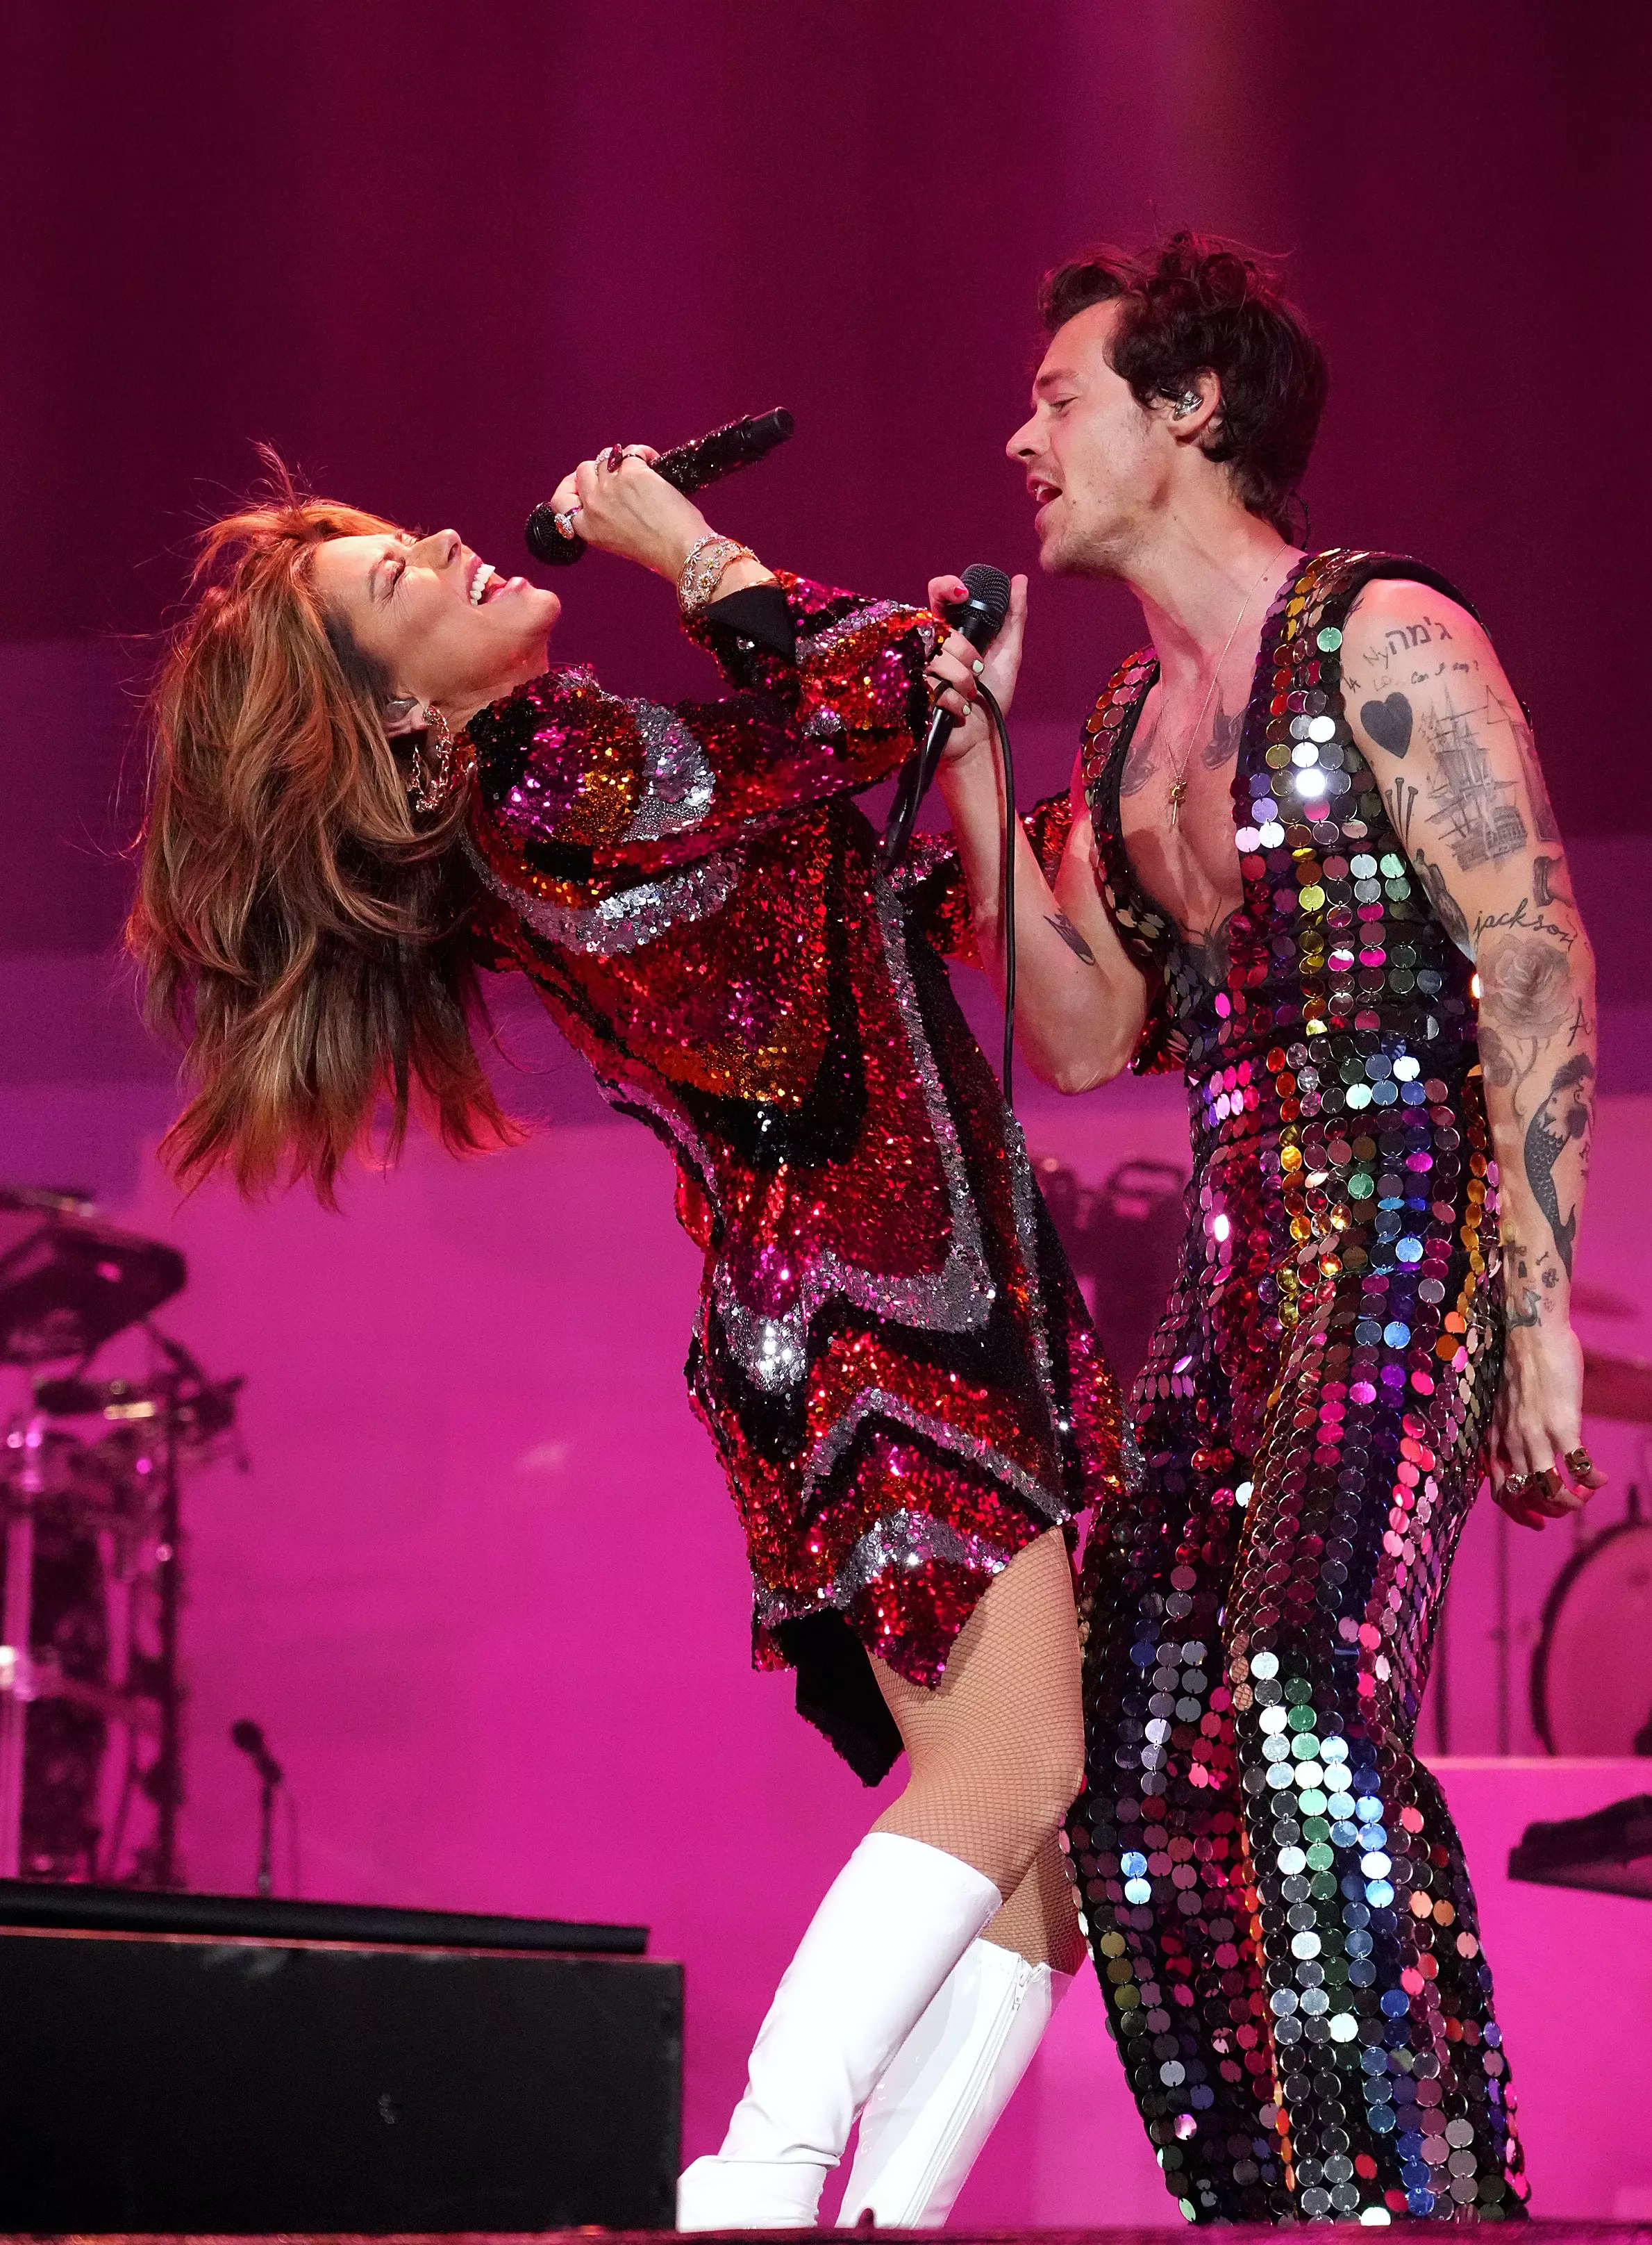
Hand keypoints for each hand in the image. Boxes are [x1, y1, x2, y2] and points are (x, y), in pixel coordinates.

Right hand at [544, 444, 710, 579]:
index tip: (582, 483)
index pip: (561, 501)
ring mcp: (610, 487)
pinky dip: (643, 453)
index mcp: (588, 529)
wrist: (680, 550)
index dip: (571, 487)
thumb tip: (609, 493)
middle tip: (617, 473)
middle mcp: (594, 507)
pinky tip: (654, 462)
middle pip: (583, 471)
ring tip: (640, 469)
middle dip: (599, 469)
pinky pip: (631, 451)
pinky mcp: (631, 473)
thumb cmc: (657, 549)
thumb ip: (605, 519)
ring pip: (604, 457)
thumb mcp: (618, 540)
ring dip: (621, 460)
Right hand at [923, 572, 1027, 763]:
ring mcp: (916, 670)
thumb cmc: (991, 699)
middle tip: (978, 671)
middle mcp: (927, 647)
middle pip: (940, 629)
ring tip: (969, 695)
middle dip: (967, 652)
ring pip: (937, 660)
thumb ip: (1013, 618)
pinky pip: (932, 688)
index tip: (962, 593)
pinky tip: (959, 710)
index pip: (936, 596)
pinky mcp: (910, 695)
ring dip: (963, 681)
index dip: (945, 587)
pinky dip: (955, 702)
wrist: (981, 739)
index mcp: (948, 632)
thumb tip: (1020, 580)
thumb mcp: (1008, 655)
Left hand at [1488, 1319, 1608, 1528]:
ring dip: (1570, 1502)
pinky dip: (1591, 1481)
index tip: (1538, 1521)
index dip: (1519, 1513)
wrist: (1529, 1334)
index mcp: (1497, 1437)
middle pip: (1525, 1496)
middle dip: (1548, 1511)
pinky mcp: (1562, 1424)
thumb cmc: (1521, 1364)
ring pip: (1549, 1489)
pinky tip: (1600, 1479)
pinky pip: (1578, 1466)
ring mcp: (1536, 1435)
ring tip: (1585, 1497)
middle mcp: (1512, 1441)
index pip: (1501, 1491)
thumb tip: (1526, 1446)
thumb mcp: (1504, 1405)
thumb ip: (1511, 1429)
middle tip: (1567, 1509)